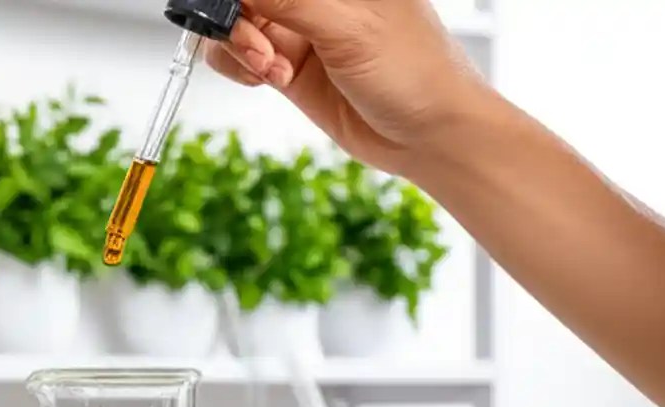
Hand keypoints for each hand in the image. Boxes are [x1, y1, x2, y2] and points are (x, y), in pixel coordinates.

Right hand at [206, 0, 494, 175]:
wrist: (430, 136)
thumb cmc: (414, 73)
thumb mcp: (349, 29)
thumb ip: (291, 1)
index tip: (235, 12)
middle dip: (239, 22)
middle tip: (259, 50)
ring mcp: (299, 30)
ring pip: (236, 25)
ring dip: (239, 48)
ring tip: (271, 70)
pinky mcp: (288, 66)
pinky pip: (241, 57)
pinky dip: (240, 67)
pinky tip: (270, 78)